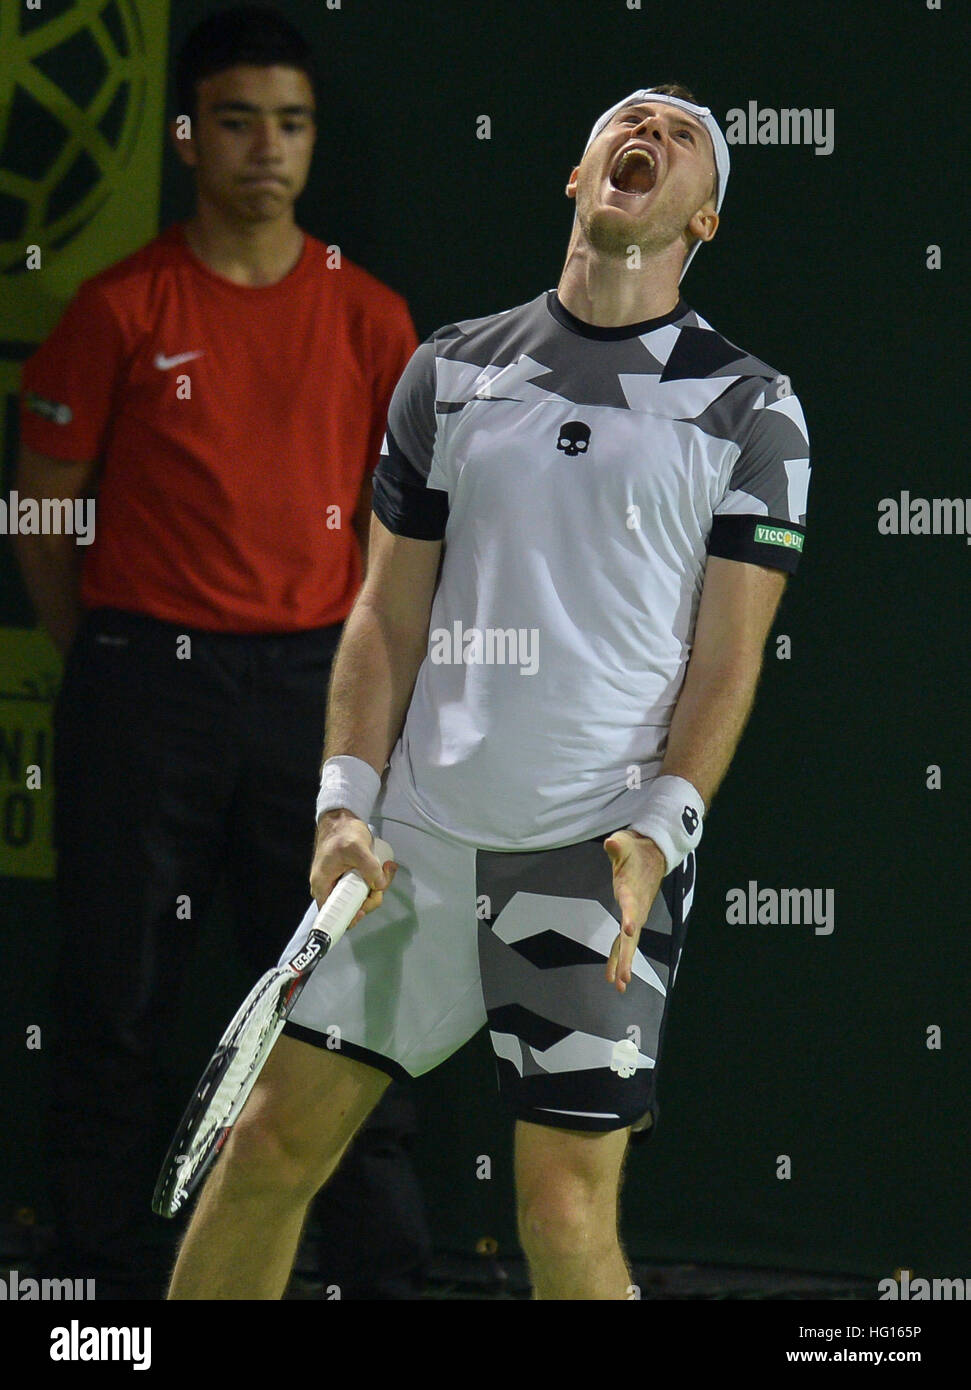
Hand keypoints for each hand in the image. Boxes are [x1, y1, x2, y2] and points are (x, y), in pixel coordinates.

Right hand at [309, 810, 396, 927]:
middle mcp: (329, 888)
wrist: (340, 819)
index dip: (349, 917)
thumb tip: (380, 886)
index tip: (363, 909)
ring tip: (386, 867)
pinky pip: (363, 887)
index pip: (332, 914)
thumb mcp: (356, 849)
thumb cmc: (342, 833)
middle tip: (381, 880)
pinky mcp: (349, 878)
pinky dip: (375, 880)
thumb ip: (369, 868)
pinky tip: (385, 867)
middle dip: (370, 897)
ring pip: (360, 897)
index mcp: (323, 886)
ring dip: (377, 886)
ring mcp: (339, 884)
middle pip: (351, 907)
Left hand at [603, 830, 666, 992]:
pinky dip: (617, 958)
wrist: (653, 854)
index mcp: (632, 889)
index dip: (630, 916)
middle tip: (623, 978)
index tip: (628, 929)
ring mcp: (635, 915)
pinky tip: (612, 977)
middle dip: (626, 957)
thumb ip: (618, 845)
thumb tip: (611, 842)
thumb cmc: (636, 849)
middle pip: (631, 936)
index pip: (631, 905)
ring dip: (623, 964)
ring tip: (619, 985)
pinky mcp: (632, 919)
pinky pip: (623, 943)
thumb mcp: (626, 842)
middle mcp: (636, 907)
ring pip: (629, 944)